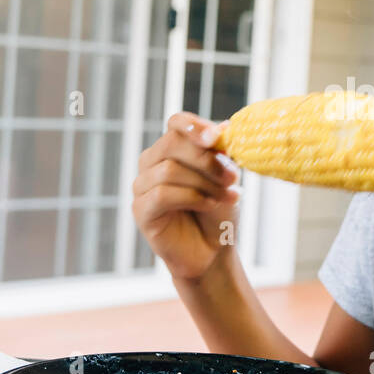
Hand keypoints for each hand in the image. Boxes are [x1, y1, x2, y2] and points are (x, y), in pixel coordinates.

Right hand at [132, 112, 240, 281]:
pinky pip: (161, 194)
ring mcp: (142, 185)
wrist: (213, 250)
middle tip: (233, 177)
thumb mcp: (225, 178)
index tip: (217, 137)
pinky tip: (209, 205)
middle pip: (172, 144)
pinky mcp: (140, 209)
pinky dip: (191, 197)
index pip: (177, 123)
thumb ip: (221, 153)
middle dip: (207, 159)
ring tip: (229, 196)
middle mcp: (152, 162)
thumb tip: (224, 126)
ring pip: (168, 170)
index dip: (195, 126)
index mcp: (172, 148)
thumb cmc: (218, 210)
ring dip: (204, 183)